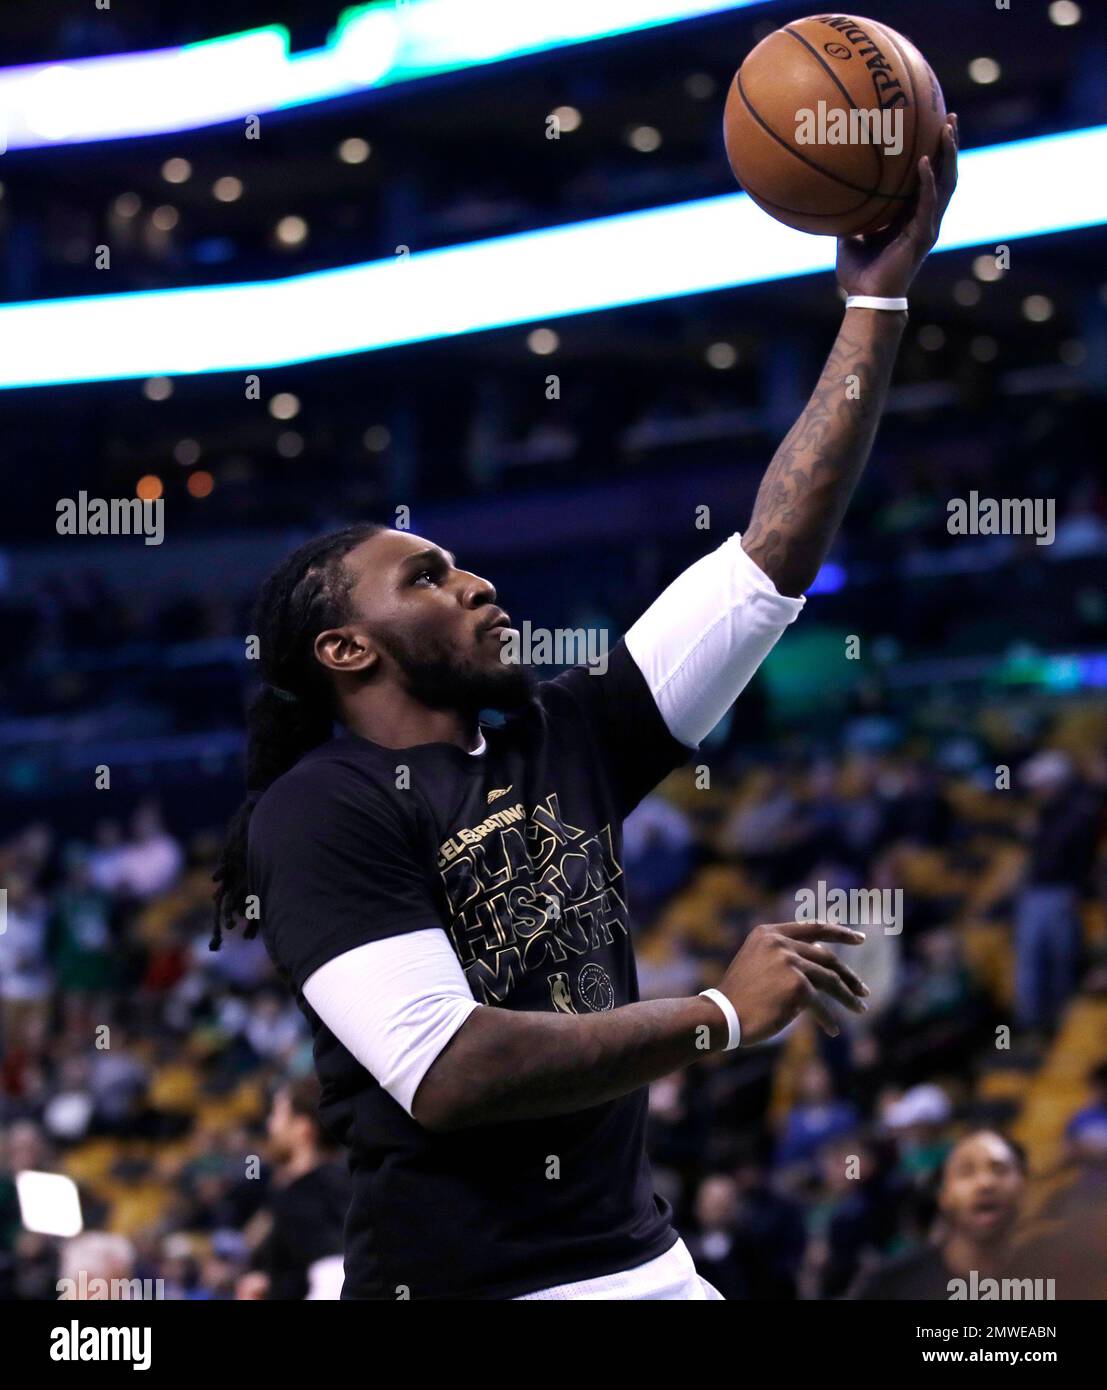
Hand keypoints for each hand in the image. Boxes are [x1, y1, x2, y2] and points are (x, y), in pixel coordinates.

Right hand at [717, 920, 869, 1041]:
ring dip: (847, 997)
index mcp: (769, 933)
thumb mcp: (758, 963)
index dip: (839, 933)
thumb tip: (823, 955)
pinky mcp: (797, 987)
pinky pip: (820, 1004)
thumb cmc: (740, 995)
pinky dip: (828, 1018)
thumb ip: (786, 955)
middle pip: (826, 957)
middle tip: (863, 990)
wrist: (722, 1016)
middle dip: (848, 976)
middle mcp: (780, 943)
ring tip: (860, 1009)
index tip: (860, 939)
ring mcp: (789, 963)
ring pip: (830, 980)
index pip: (813, 928)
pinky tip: (833, 1030)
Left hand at [836, 113, 958, 299]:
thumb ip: (849, 215)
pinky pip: (929, 203)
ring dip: (948, 155)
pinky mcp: (923, 235)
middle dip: (950, 146)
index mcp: (911, 217)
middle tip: (950, 117)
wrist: (867, 299)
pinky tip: (924, 161)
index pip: (929, 179)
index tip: (932, 126)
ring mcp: (927, 226)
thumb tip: (832, 194)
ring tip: (947, 128)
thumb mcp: (849, 237)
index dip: (934, 154)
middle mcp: (925, 218)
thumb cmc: (858, 273)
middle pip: (946, 174)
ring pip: (947, 184)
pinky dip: (928, 181)